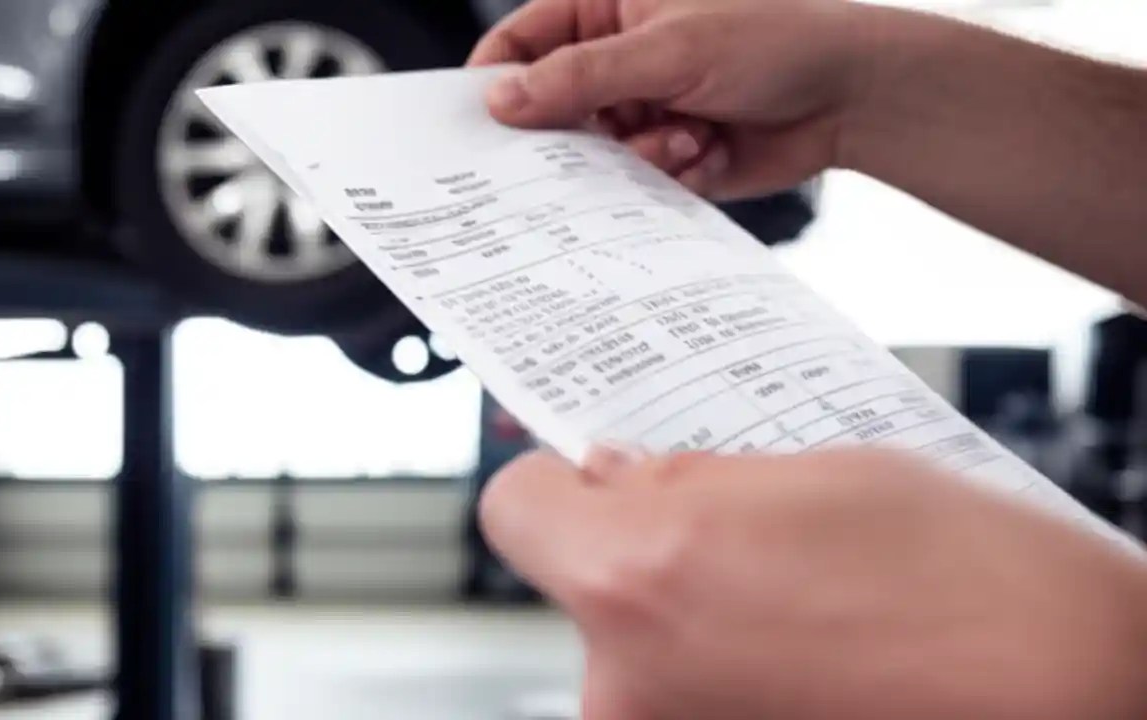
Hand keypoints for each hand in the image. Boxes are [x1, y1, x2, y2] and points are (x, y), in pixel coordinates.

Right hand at [468, 0, 877, 199]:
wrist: (852, 97)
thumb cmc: (777, 40)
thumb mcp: (669, 48)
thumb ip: (581, 77)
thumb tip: (503, 99)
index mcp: (608, 8)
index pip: (524, 42)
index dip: (497, 80)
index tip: (478, 122)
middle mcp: (619, 60)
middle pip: (553, 108)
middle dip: (574, 133)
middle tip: (594, 141)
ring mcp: (642, 109)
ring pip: (594, 154)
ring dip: (636, 153)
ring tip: (686, 133)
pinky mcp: (668, 155)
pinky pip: (633, 182)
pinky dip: (667, 171)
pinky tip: (706, 147)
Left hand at [479, 447, 1146, 718]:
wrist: (1087, 705)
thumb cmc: (985, 591)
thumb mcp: (824, 471)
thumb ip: (689, 476)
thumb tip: (616, 475)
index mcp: (639, 575)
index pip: (516, 507)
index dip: (557, 480)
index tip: (588, 473)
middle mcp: (626, 683)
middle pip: (582, 582)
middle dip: (640, 549)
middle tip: (735, 534)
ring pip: (633, 648)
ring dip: (687, 618)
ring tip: (795, 602)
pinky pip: (676, 700)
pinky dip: (719, 673)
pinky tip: (805, 652)